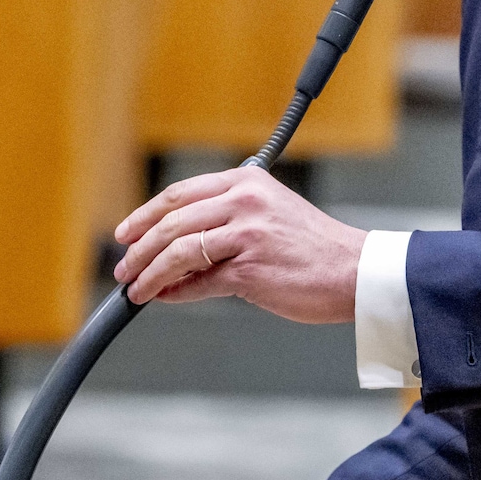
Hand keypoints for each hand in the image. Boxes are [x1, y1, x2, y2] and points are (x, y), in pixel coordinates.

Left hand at [111, 165, 363, 322]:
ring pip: (179, 252)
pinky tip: (165, 298)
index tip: (126, 232)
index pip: (180, 194)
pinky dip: (175, 293)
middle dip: (139, 248)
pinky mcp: (250, 270)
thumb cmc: (315, 249)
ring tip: (137, 289)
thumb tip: (177, 247)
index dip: (145, 215)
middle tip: (124, 267)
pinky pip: (199, 283)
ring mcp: (246, 235)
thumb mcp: (270, 213)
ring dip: (150, 273)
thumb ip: (226, 219)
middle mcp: (244, 202)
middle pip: (172, 222)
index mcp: (247, 182)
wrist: (356, 272)